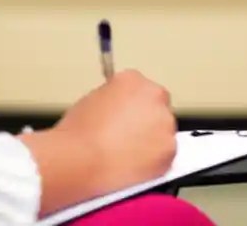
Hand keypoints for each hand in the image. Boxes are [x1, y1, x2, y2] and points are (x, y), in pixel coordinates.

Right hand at [20, 70, 177, 214]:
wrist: (80, 158)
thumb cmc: (77, 133)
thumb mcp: (91, 100)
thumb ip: (113, 99)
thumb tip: (118, 111)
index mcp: (133, 80)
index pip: (142, 90)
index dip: (134, 107)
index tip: (127, 119)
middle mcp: (154, 96)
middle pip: (158, 108)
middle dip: (147, 122)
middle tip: (128, 138)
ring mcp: (165, 122)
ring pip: (164, 132)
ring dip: (152, 141)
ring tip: (127, 155)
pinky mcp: (169, 149)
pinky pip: (166, 155)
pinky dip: (154, 161)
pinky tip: (134, 166)